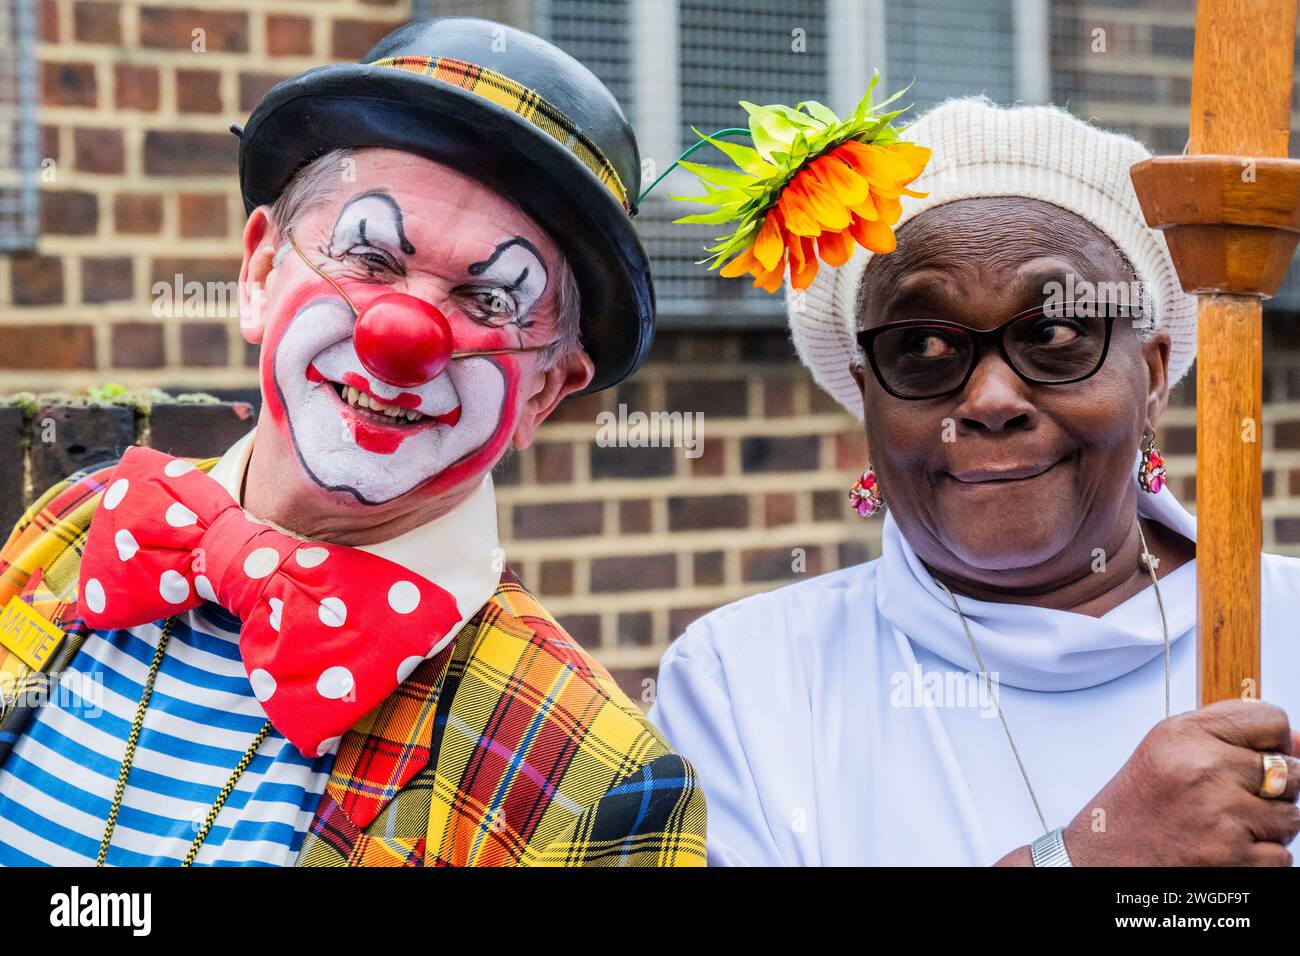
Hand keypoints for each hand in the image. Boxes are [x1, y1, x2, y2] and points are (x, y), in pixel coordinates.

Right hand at [1062, 699, 1299, 865]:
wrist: (1109, 855)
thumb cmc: (1141, 803)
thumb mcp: (1173, 750)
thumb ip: (1232, 737)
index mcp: (1188, 734)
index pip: (1273, 721)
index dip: (1275, 742)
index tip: (1257, 758)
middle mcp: (1205, 768)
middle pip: (1292, 772)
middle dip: (1274, 791)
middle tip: (1235, 800)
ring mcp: (1222, 813)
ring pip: (1292, 817)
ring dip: (1269, 827)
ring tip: (1227, 826)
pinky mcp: (1233, 856)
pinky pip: (1282, 856)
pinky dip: (1261, 858)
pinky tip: (1225, 849)